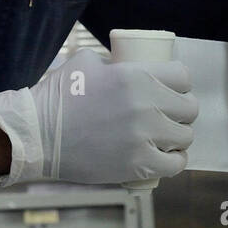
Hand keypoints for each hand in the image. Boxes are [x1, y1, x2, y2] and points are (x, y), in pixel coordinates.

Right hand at [0, 48, 197, 185]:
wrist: (39, 135)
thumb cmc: (60, 96)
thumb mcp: (88, 63)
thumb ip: (115, 63)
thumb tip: (132, 66)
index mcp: (136, 76)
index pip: (182, 77)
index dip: (180, 83)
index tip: (174, 89)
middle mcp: (146, 105)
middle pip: (189, 108)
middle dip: (182, 110)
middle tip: (169, 114)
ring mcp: (143, 137)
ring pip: (185, 136)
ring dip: (178, 135)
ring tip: (167, 136)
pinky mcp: (138, 165)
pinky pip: (174, 164)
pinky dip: (174, 160)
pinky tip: (168, 156)